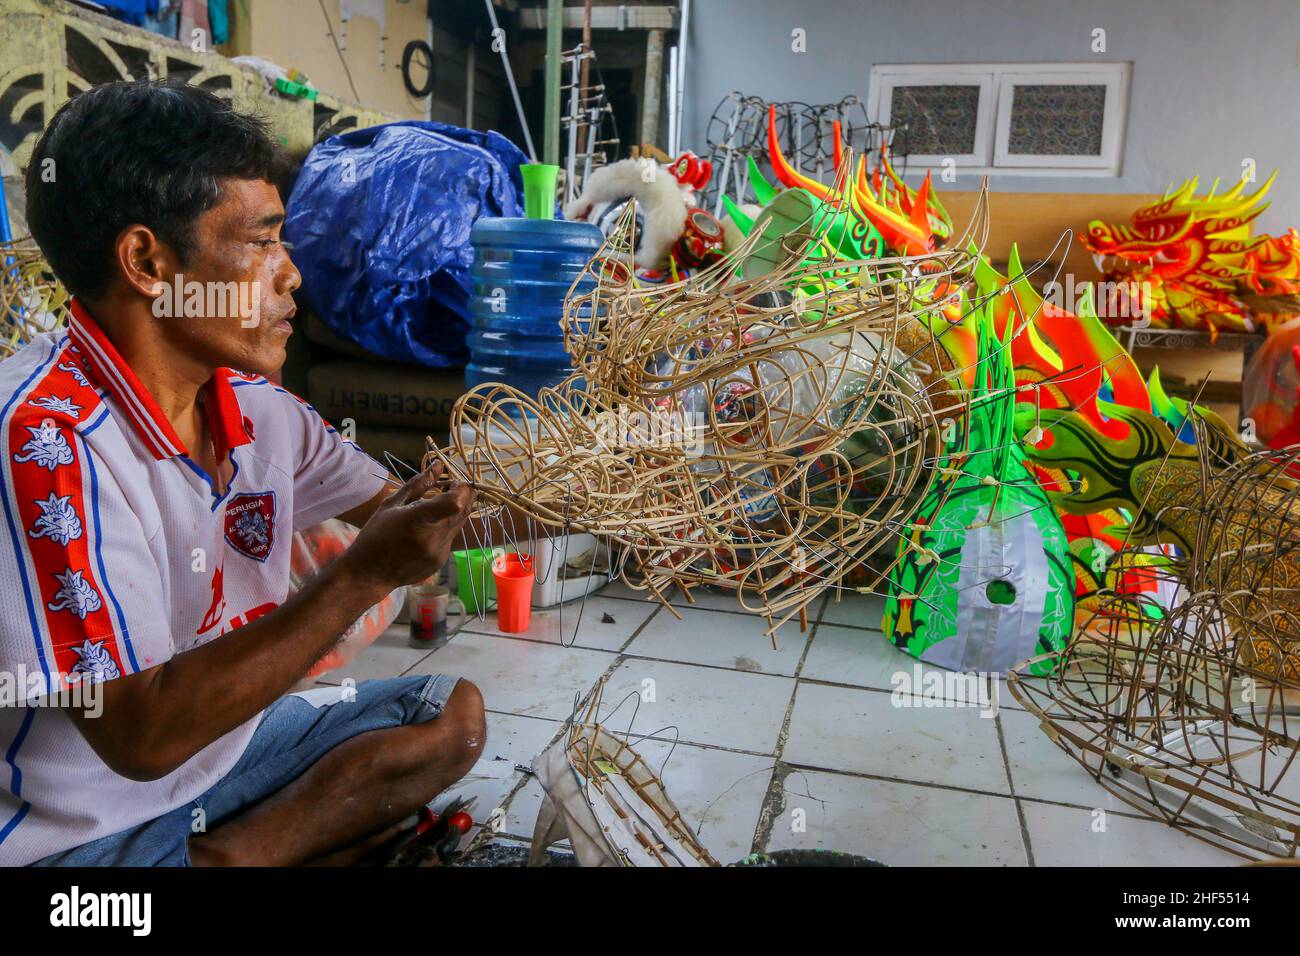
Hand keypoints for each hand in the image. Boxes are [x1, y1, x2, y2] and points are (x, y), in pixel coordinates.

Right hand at [339, 463, 475, 594]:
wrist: (369, 574)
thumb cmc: (376, 535)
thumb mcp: (391, 504)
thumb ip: (418, 484)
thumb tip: (439, 465)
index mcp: (418, 518)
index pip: (455, 502)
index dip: (461, 489)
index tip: (453, 482)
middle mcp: (433, 536)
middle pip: (465, 509)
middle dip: (463, 495)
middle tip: (448, 490)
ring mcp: (439, 551)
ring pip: (460, 523)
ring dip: (455, 511)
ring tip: (434, 509)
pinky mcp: (441, 560)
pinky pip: (451, 538)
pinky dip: (445, 529)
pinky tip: (425, 532)